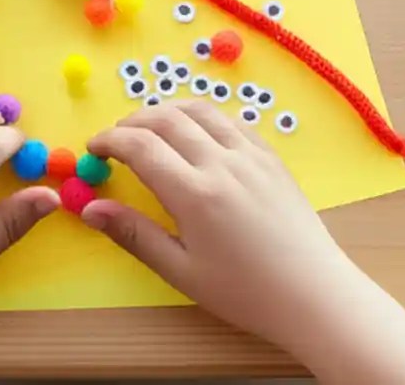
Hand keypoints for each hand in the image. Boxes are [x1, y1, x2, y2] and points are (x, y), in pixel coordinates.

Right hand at [81, 101, 404, 384]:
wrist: (314, 295)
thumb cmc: (245, 292)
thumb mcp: (182, 271)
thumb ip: (134, 235)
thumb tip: (90, 208)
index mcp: (195, 194)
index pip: (140, 146)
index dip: (109, 140)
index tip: (93, 149)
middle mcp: (223, 163)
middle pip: (166, 118)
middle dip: (131, 121)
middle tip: (115, 140)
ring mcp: (252, 155)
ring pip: (200, 109)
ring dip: (166, 110)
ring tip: (149, 128)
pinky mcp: (271, 157)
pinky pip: (231, 120)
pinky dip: (202, 117)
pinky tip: (195, 134)